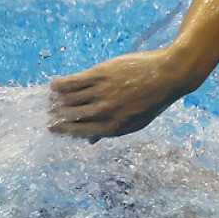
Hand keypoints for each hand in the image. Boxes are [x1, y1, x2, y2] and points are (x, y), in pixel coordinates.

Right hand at [48, 48, 199, 140]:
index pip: (79, 132)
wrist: (169, 75)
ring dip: (56, 99)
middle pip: (70, 115)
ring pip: (68, 98)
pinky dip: (59, 84)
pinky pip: (71, 82)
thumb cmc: (154, 99)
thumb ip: (111, 130)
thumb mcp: (137, 121)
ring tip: (52, 97)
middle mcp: (105, 112)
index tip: (52, 127)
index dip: (63, 129)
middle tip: (49, 110)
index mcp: (114, 127)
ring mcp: (102, 93)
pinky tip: (55, 84)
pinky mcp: (99, 75)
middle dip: (56, 114)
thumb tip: (90, 142)